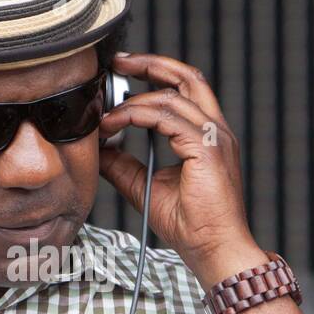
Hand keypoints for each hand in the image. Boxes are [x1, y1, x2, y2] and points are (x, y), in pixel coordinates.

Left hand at [97, 52, 266, 283]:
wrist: (215, 252)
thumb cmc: (191, 226)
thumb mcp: (145, 187)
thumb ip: (123, 165)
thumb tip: (97, 147)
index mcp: (208, 136)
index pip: (185, 90)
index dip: (154, 76)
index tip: (122, 75)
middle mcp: (216, 130)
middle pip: (188, 77)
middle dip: (151, 64)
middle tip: (118, 62)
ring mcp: (216, 137)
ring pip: (172, 97)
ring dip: (133, 101)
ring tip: (105, 116)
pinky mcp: (208, 149)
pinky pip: (167, 119)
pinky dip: (136, 116)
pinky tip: (115, 127)